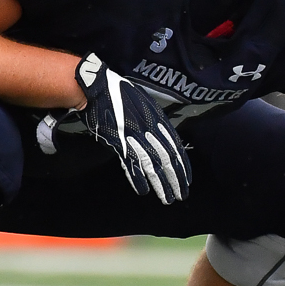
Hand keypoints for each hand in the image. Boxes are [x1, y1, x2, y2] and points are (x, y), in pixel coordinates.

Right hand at [67, 53, 190, 203]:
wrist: (97, 87)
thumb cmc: (119, 92)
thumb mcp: (143, 102)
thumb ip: (153, 120)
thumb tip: (162, 135)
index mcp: (157, 118)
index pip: (176, 147)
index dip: (182, 165)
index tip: (188, 180)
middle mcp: (149, 128)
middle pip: (167, 159)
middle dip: (175, 179)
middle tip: (181, 195)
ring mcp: (133, 136)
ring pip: (152, 165)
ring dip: (160, 184)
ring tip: (167, 198)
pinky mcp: (118, 142)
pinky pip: (131, 164)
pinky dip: (138, 179)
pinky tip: (144, 190)